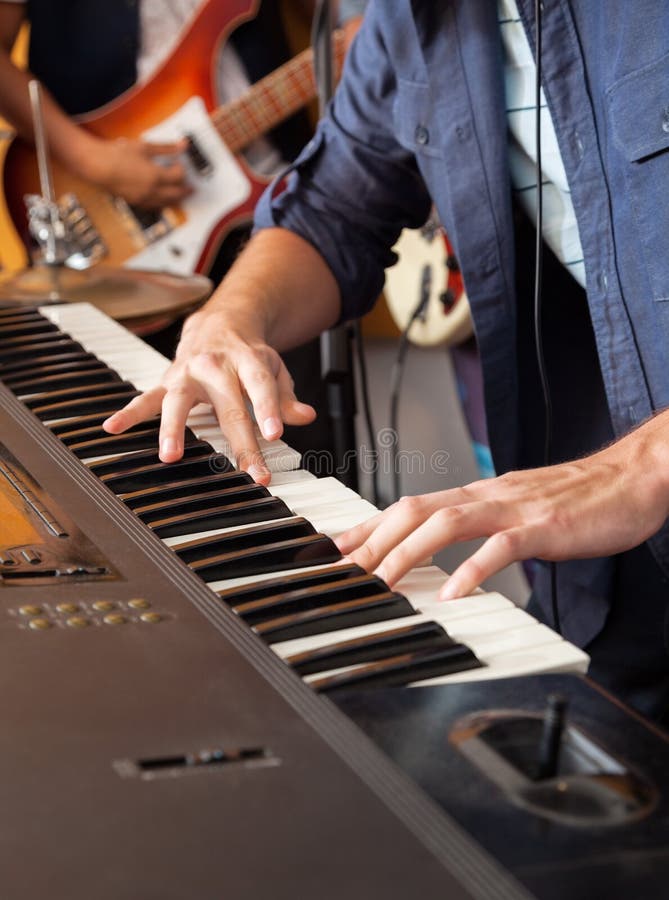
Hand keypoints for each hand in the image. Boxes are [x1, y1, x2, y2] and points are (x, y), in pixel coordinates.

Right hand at [82, 135, 191, 207]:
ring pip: (165, 203)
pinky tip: (161, 200)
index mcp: (156, 176)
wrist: (95, 165)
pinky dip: (161, 203)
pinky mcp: (133, 201)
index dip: (181, 170)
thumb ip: (166, 148)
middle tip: (192, 189)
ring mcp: (142, 198)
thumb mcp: (144, 146)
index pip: (178, 177)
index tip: (180, 164)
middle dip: (185, 191)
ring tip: (179, 196)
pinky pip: (153, 206)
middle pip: (175, 194)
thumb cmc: (117, 154)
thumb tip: (183, 145)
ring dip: (175, 199)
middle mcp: (152, 191)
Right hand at [102, 305, 316, 483]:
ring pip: (178, 401)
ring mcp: (187, 374)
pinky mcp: (167, 382)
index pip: (260, 386)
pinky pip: (145, 399)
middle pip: (228, 406)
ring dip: (172, 429)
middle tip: (251, 472)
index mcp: (247, 360)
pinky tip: (112, 428)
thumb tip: (305, 415)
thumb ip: (286, 396)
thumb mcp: (273, 369)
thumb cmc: (248, 354)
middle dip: (240, 442)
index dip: (268, 410)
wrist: (218, 323)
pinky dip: (128, 414)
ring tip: (170, 455)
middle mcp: (215, 366)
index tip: (274, 434)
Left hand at [335, 413, 668, 598]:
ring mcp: (515, 509)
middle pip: (416, 509)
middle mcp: (489, 495)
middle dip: (375, 540)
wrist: (631, 476)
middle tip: (345, 569)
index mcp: (481, 494)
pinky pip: (500, 548)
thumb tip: (453, 547)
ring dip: (407, 553)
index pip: (412, 504)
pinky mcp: (543, 528)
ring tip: (381, 583)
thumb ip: (485, 524)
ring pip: (446, 523)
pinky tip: (451, 594)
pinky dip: (471, 571)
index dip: (372, 525)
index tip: (341, 547)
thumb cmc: (578, 496)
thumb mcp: (519, 507)